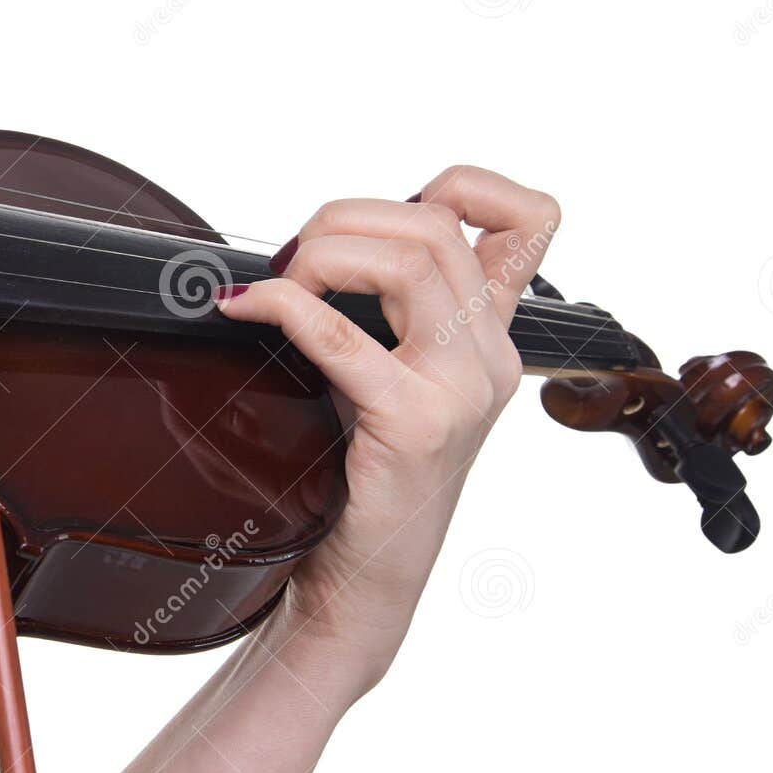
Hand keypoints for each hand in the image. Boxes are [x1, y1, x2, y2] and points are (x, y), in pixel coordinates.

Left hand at [216, 165, 560, 698]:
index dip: (462, 185)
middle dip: (344, 218)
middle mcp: (489, 358)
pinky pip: (342, 333)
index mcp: (490, 341)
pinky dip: (282, 306)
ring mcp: (461, 391)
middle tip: (291, 261)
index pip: (528, 221)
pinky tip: (244, 308)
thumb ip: (383, 319)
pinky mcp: (415, 425)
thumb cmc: (360, 485)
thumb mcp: (386, 384)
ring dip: (322, 251)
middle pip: (436, 225)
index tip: (379, 214)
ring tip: (276, 286)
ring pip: (410, 256)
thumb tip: (314, 245)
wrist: (362, 588)